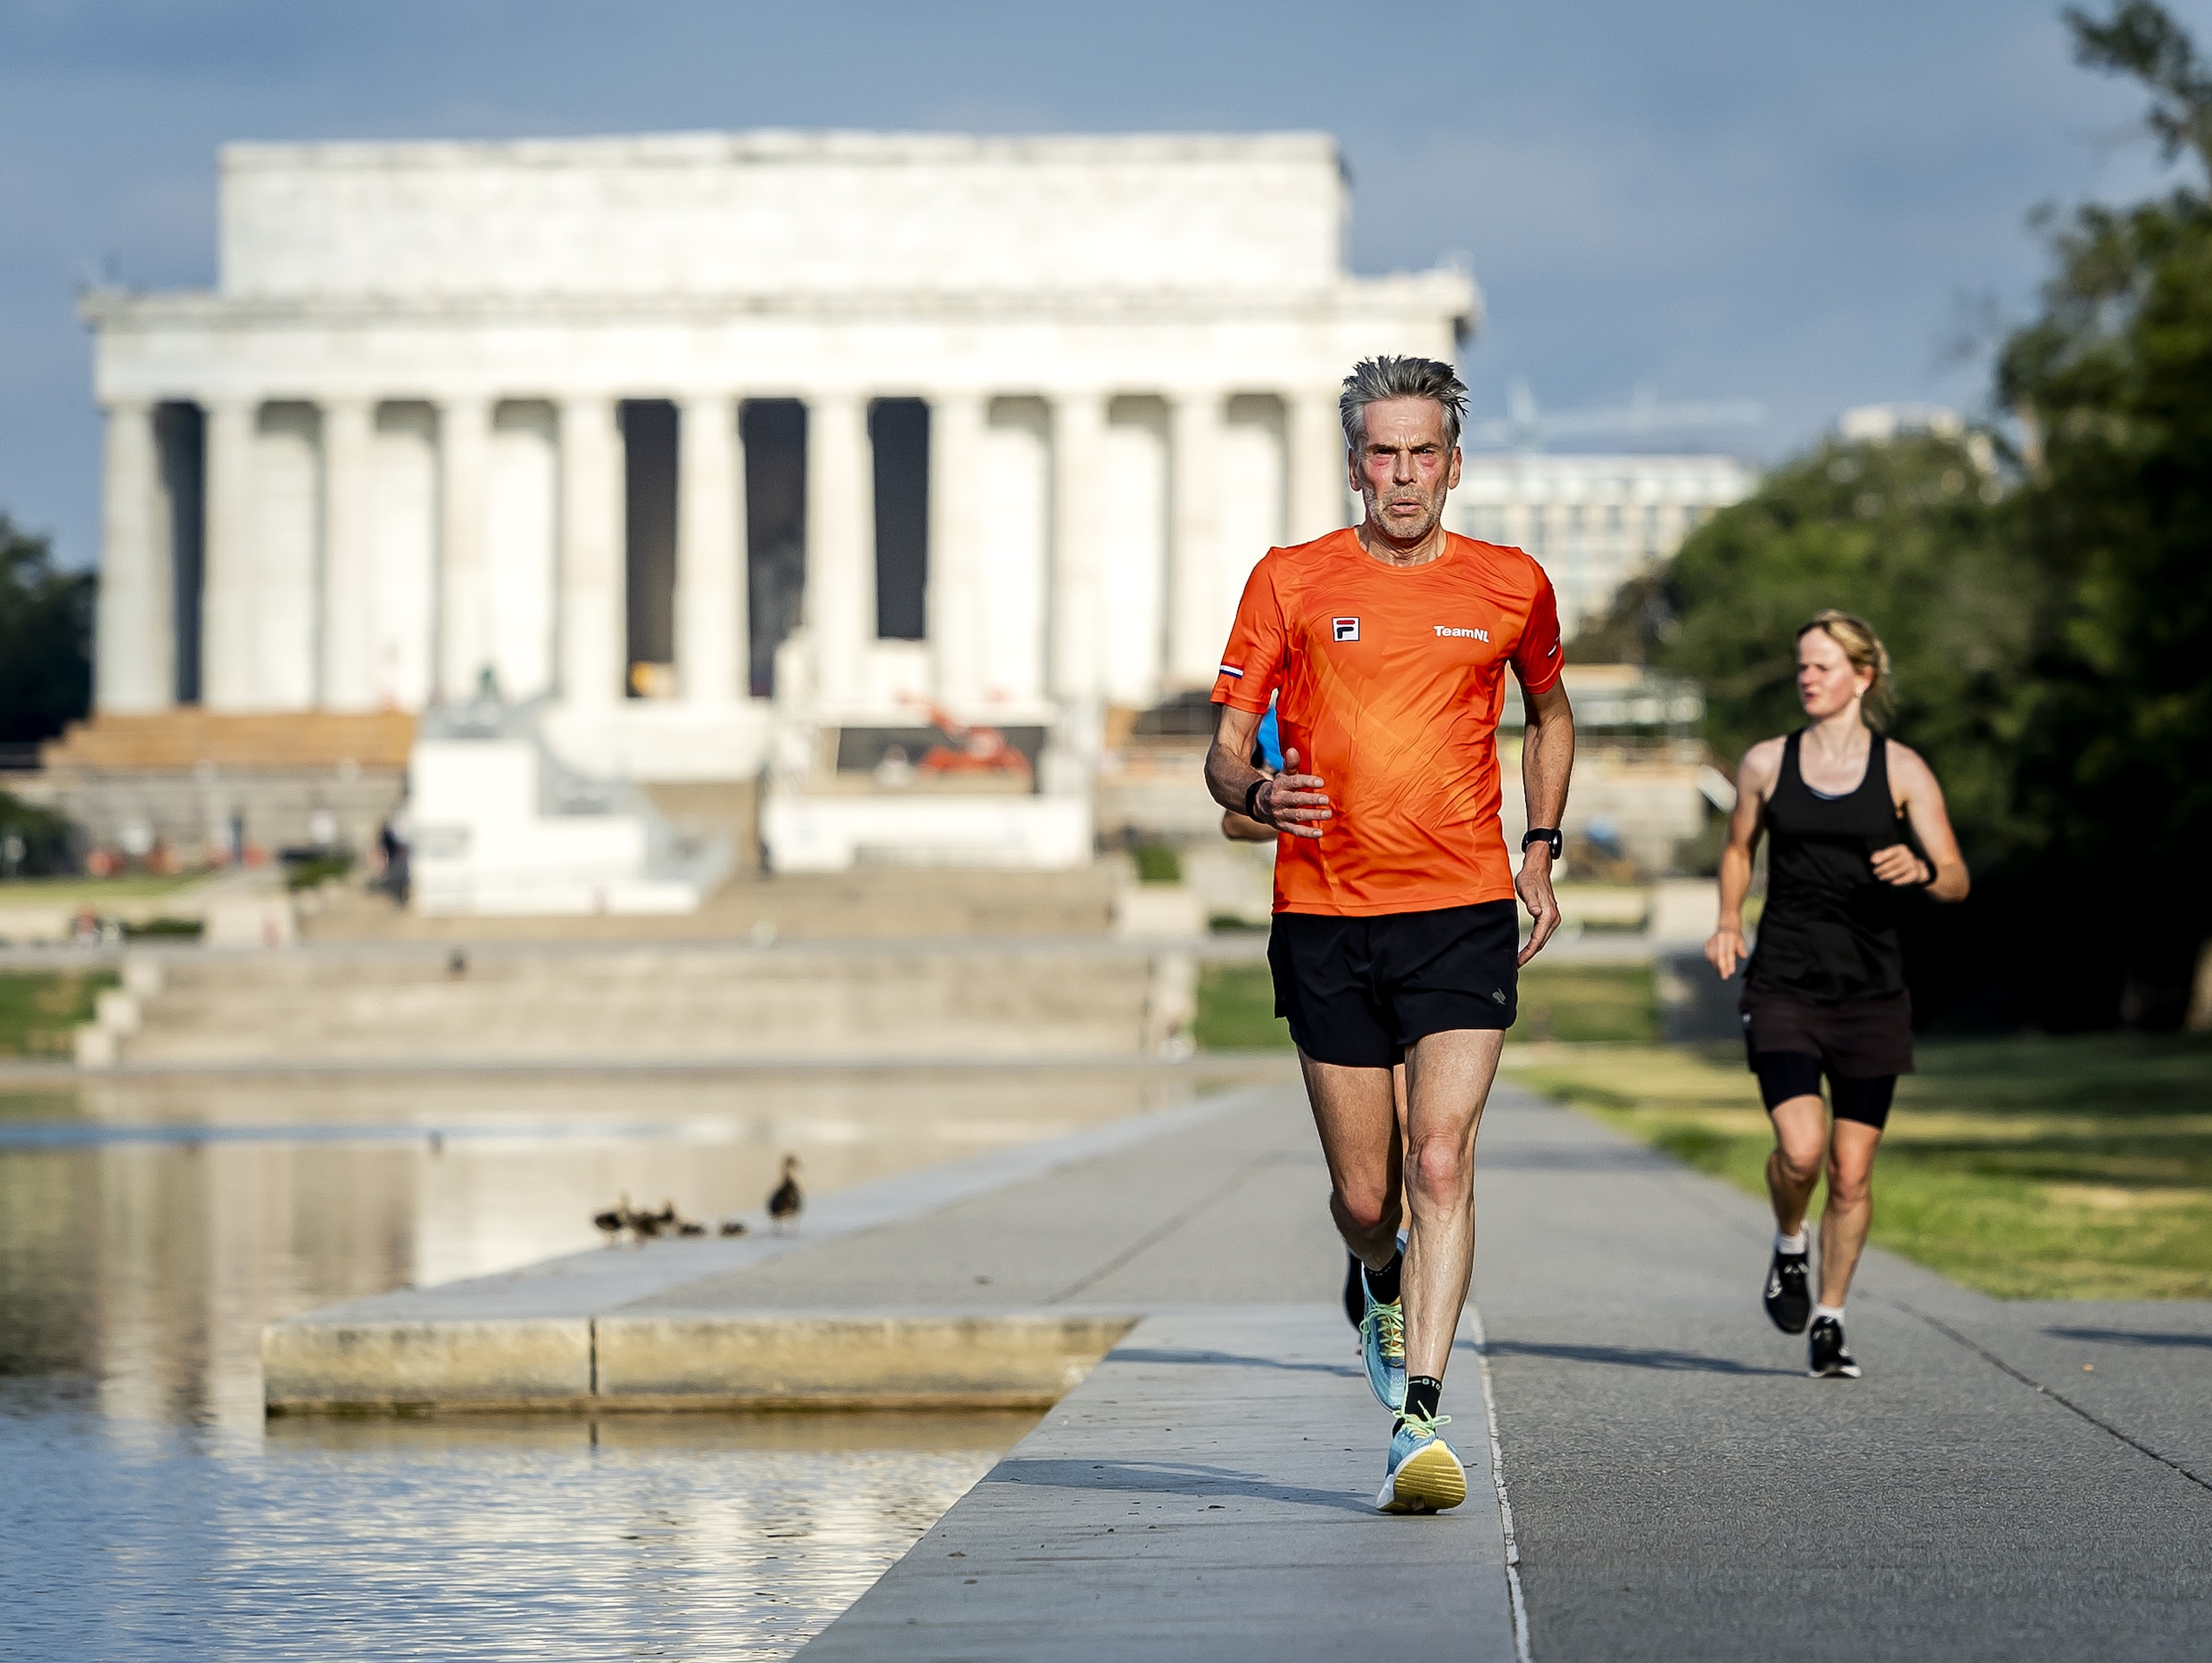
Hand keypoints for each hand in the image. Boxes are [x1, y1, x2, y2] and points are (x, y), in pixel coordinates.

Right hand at [1259, 747, 1331, 840]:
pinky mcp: (1282, 826)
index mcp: (1279, 785)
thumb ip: (1290, 764)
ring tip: (1327, 814)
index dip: (1307, 781)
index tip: (1321, 782)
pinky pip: (1295, 830)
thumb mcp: (1283, 774)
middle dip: (1311, 799)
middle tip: (1326, 800)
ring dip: (1312, 815)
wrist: (1259, 804)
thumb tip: (1293, 750)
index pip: (1293, 782)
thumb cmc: (1279, 787)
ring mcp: (1280, 814)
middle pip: (1295, 800)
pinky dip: (1307, 832)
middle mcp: (1278, 800)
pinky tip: (1319, 832)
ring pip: (1297, 815)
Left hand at [1514, 846, 1561, 965]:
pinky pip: (1542, 934)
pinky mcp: (1549, 917)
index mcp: (1548, 914)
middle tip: (1515, 966)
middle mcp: (1553, 918)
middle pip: (1541, 942)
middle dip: (1529, 955)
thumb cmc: (1529, 878)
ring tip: (1519, 960)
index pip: (1538, 939)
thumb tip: (1537, 913)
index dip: (1528, 952)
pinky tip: (1526, 948)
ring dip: (1532, 950)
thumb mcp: (1526, 888)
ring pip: (1542, 939)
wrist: (1537, 869)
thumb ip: (1531, 901)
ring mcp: (1553, 918)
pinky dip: (1534, 943)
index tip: (1518, 962)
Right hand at [1705, 926, 1746, 979]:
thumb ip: (1741, 949)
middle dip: (1721, 967)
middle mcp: (1720, 938)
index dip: (1730, 962)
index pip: (1729, 952)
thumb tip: (1744, 957)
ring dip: (1716, 967)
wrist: (1726, 925)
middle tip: (1724, 977)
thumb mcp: (1741, 941)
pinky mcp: (1707, 943)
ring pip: (1712, 956)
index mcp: (1729, 936)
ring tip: (1721, 974)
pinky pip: (1708, 955)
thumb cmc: (1735, 936)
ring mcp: (1712, 940)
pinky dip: (1712, 962)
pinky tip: (1716, 968)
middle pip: (1719, 955)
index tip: (1731, 972)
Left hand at [1870, 843, 1930, 887]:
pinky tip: (1891, 882)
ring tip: (1880, 877)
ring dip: (1887, 875)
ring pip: (1897, 871)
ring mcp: (1912, 865)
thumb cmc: (1897, 860)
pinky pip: (1904, 879)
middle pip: (1893, 863)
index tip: (1873, 862)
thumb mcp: (1889, 855)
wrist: (1916, 868)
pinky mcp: (1915, 874)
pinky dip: (1896, 881)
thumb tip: (1873, 859)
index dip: (1881, 857)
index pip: (1891, 852)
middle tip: (1875, 872)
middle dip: (1882, 868)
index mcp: (1901, 849)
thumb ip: (1879, 855)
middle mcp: (1908, 855)